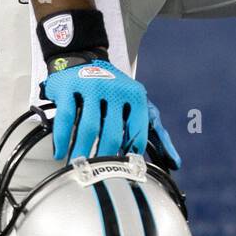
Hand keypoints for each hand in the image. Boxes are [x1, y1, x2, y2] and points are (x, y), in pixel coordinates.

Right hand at [41, 58, 180, 166]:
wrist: (82, 60)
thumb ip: (158, 133)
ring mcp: (91, 87)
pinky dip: (62, 138)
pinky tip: (60, 152)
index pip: (137, 132)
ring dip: (82, 152)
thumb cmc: (113, 92)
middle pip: (112, 133)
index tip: (121, 172)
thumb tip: (176, 163)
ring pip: (89, 127)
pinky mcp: (69, 87)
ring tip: (77, 167)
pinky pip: (66, 118)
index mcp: (135, 96)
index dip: (129, 155)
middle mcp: (115, 90)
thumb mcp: (137, 106)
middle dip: (104, 158)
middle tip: (97, 175)